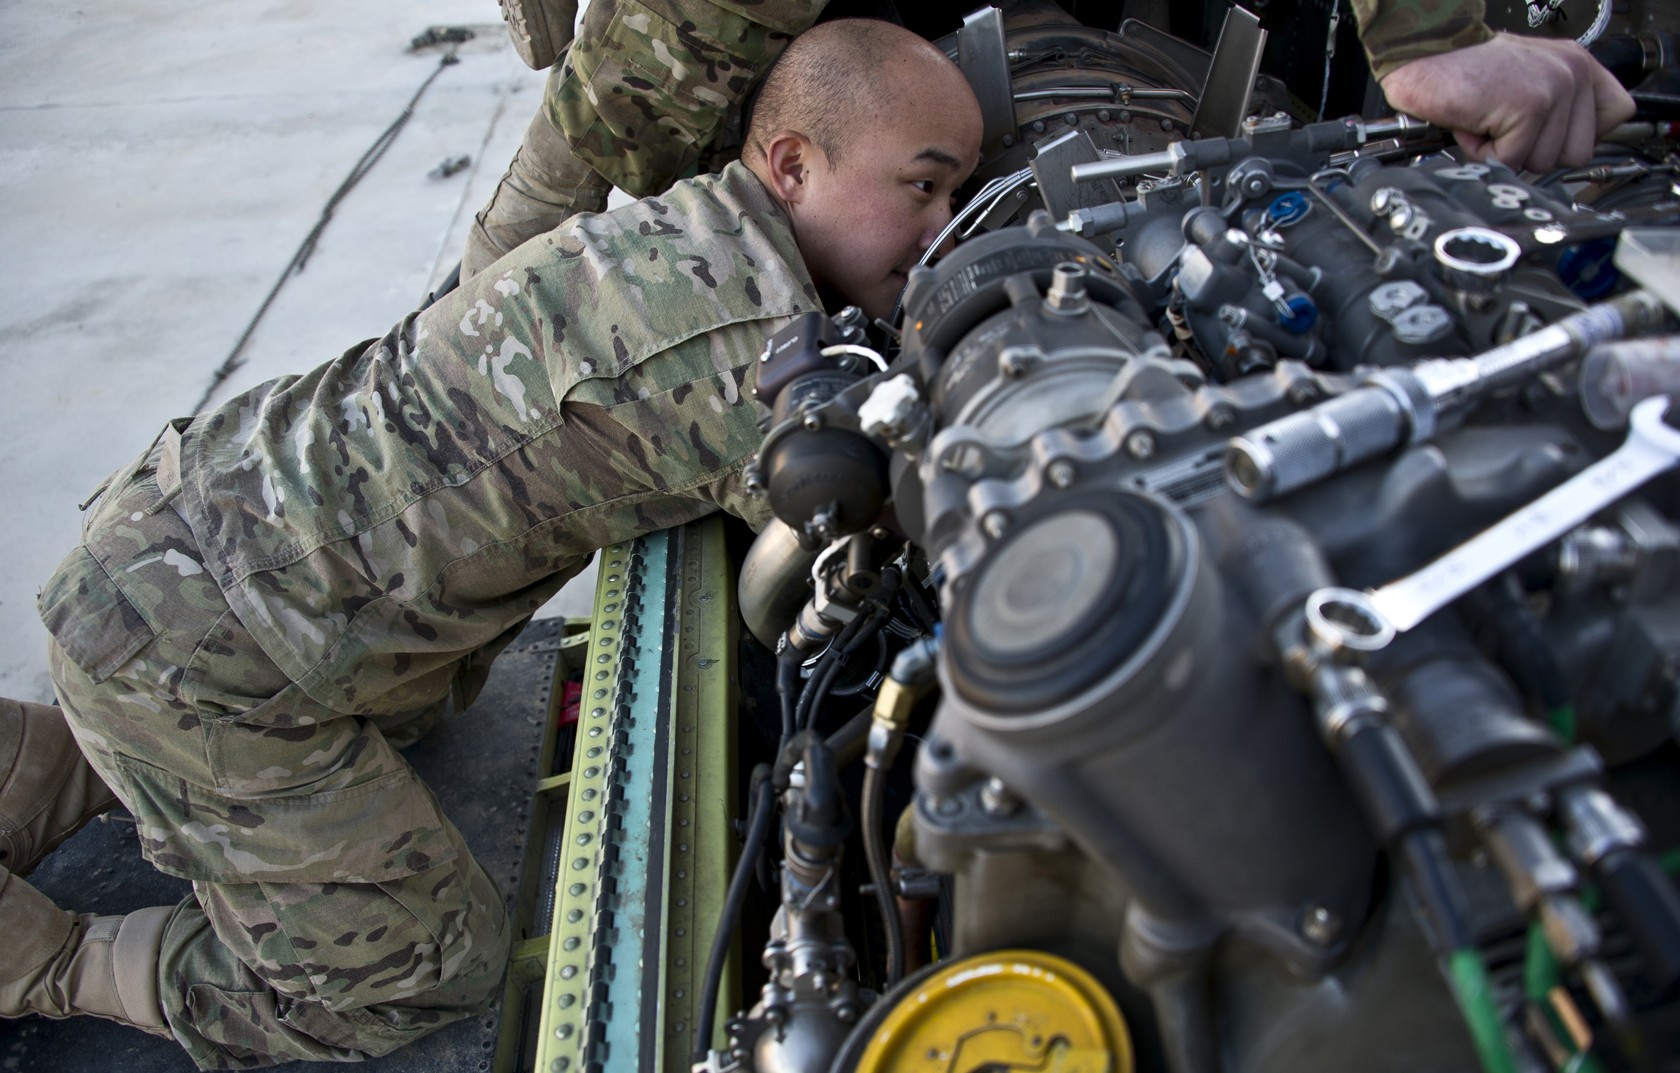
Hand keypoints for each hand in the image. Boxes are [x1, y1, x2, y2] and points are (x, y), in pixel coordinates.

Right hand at [1379, 32, 1634, 171]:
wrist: (1423, 56)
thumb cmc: (1462, 74)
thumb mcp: (1524, 83)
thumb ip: (1557, 108)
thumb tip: (1568, 147)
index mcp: (1578, 64)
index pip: (1618, 114)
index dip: (1576, 136)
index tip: (1546, 133)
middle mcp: (1574, 72)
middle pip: (1577, 154)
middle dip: (1533, 151)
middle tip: (1504, 123)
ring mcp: (1556, 88)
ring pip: (1543, 161)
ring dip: (1504, 151)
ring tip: (1486, 119)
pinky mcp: (1531, 106)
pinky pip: (1511, 160)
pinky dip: (1483, 152)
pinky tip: (1475, 123)